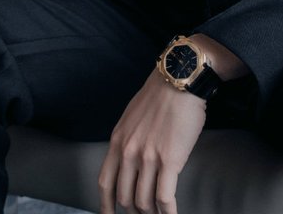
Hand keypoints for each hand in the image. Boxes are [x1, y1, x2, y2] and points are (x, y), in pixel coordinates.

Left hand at [98, 70, 205, 213]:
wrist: (178, 82)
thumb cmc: (159, 97)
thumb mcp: (131, 118)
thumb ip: (127, 140)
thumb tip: (129, 159)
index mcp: (117, 141)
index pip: (105, 183)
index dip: (105, 206)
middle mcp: (128, 152)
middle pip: (125, 197)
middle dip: (134, 211)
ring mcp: (148, 157)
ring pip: (144, 201)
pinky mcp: (170, 160)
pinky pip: (165, 197)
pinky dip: (168, 212)